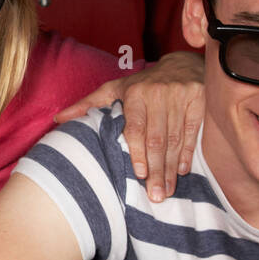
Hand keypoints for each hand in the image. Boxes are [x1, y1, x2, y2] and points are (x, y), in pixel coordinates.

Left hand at [54, 51, 204, 201]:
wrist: (180, 64)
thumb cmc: (142, 84)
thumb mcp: (113, 89)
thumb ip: (87, 105)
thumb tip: (58, 119)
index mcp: (135, 92)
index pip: (135, 127)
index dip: (137, 152)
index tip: (138, 175)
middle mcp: (158, 93)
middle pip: (157, 138)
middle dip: (156, 169)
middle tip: (156, 195)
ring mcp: (181, 96)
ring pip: (176, 138)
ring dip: (171, 167)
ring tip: (167, 190)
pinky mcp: (200, 99)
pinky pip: (193, 131)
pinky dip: (188, 153)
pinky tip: (182, 170)